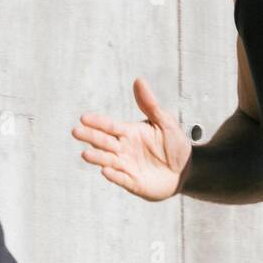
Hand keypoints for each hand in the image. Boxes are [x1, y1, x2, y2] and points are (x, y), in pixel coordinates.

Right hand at [72, 77, 191, 201]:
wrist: (186, 169)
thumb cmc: (174, 144)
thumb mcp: (164, 122)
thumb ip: (150, 104)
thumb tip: (139, 80)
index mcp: (129, 132)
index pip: (110, 126)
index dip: (98, 122)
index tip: (84, 118)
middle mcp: (124, 149)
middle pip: (104, 142)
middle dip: (90, 137)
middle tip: (76, 131)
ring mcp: (127, 166)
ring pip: (108, 160)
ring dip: (97, 158)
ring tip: (86, 154)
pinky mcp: (133, 182)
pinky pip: (121, 178)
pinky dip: (114, 175)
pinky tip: (105, 171)